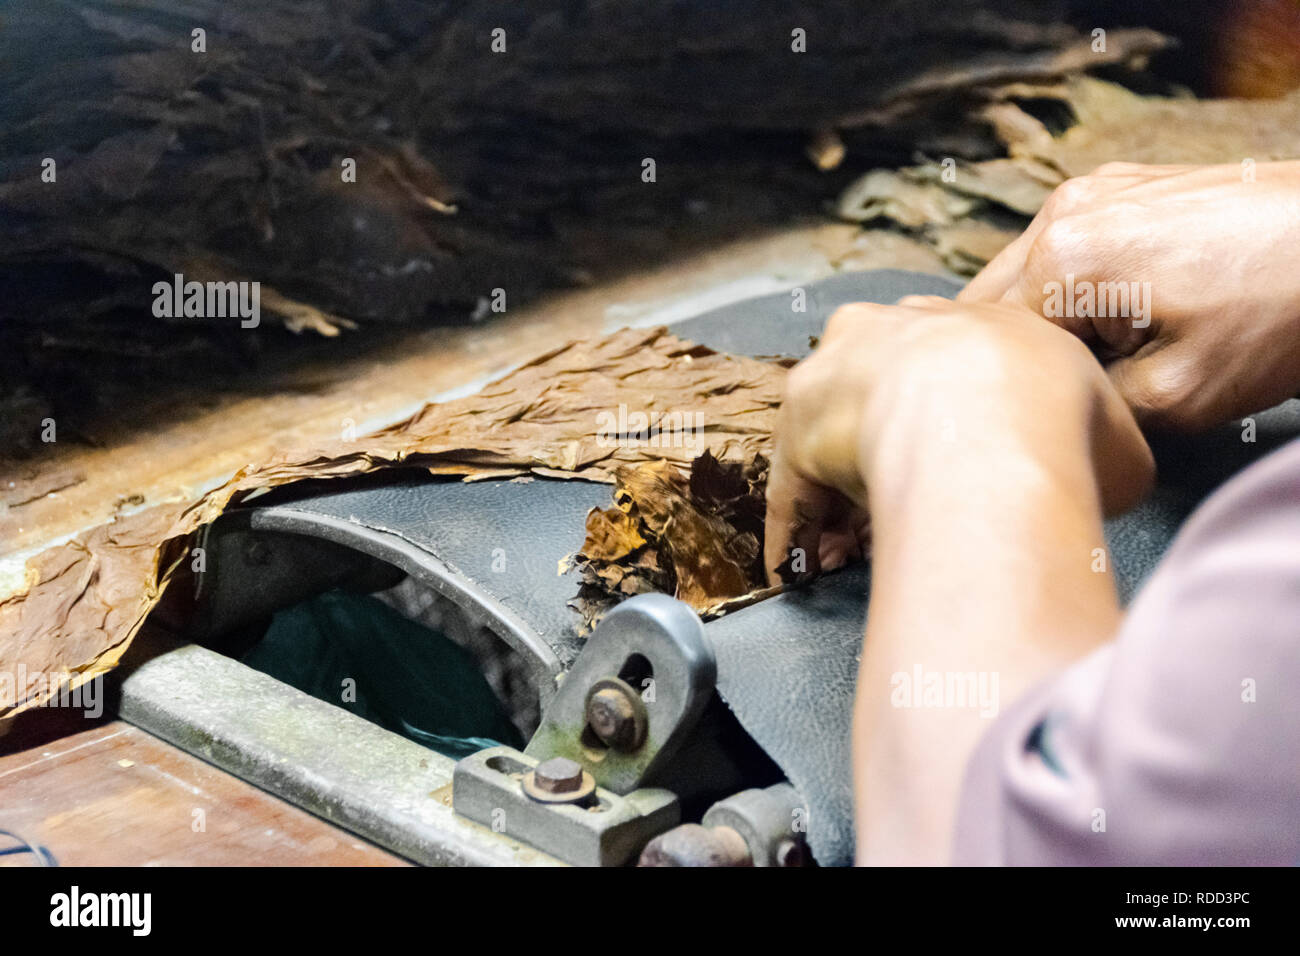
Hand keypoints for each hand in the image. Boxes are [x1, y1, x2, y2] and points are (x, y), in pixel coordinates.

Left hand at [764, 296, 1153, 584]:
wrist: (995, 418)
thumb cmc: (1064, 424)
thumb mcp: (1118, 434)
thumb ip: (1099, 450)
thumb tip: (1104, 483)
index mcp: (980, 324)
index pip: (959, 371)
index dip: (957, 430)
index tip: (962, 472)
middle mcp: (906, 330)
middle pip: (889, 396)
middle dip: (894, 454)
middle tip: (907, 512)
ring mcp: (845, 369)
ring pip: (837, 437)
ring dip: (842, 498)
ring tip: (852, 557)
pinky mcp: (803, 422)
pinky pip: (795, 483)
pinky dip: (796, 526)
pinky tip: (799, 565)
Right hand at [960, 161, 1299, 429]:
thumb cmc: (1282, 314)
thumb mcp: (1173, 399)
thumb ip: (1083, 403)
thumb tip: (1050, 404)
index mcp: (1062, 258)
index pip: (990, 346)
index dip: (1019, 389)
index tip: (1060, 411)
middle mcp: (1061, 210)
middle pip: (991, 305)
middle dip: (1022, 351)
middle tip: (1075, 389)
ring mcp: (1092, 189)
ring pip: (1025, 277)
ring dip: (1047, 321)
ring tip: (1108, 352)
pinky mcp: (1123, 186)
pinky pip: (1066, 250)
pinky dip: (1077, 289)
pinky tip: (1127, 314)